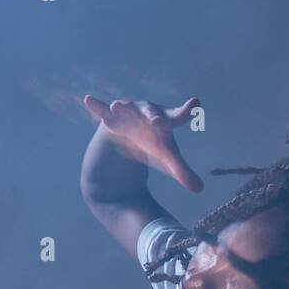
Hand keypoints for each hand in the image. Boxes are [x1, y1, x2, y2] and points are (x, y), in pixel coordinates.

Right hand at [83, 95, 203, 192]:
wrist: (121, 152)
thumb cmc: (147, 150)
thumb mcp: (165, 160)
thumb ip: (182, 172)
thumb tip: (200, 189)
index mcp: (162, 121)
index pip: (176, 116)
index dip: (185, 111)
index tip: (195, 103)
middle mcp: (145, 113)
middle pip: (150, 113)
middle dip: (152, 116)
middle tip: (157, 122)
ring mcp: (126, 115)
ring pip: (126, 110)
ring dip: (124, 108)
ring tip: (119, 106)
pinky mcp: (108, 122)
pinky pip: (102, 112)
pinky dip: (96, 106)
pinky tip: (88, 99)